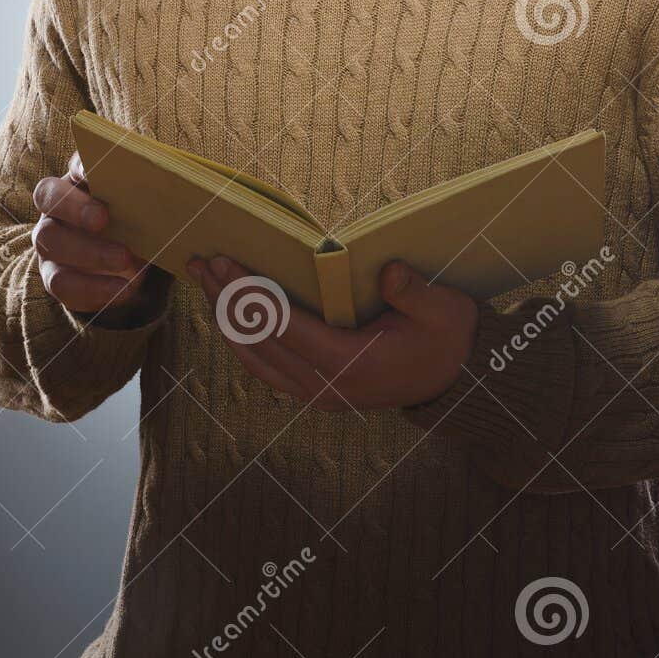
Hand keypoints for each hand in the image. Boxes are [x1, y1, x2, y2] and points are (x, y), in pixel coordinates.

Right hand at [31, 151, 172, 326]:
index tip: (94, 170)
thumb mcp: (145, 207)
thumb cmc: (135, 223)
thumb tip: (185, 184)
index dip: (82, 164)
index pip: (74, 163)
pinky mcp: (55, 276)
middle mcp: (56, 207)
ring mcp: (50, 242)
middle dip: (76, 207)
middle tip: (103, 219)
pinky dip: (93, 288)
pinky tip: (122, 289)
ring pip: (49, 242)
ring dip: (88, 252)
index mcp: (81, 180)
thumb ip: (154, 193)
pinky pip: (62, 283)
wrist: (125, 265)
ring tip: (124, 259)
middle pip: (48, 198)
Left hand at [186, 253, 478, 411]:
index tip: (226, 262)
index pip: (284, 327)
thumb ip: (413, 293)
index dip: (250, 295)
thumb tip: (389, 271)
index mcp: (350, 363)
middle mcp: (326, 386)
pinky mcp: (315, 393)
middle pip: (259, 342)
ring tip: (207, 282)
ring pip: (255, 358)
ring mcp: (318, 395)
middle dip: (227, 300)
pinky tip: (229, 316)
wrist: (455, 381)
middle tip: (202, 263)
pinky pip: (266, 369)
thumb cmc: (448, 337)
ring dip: (228, 320)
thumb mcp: (443, 310)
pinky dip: (243, 340)